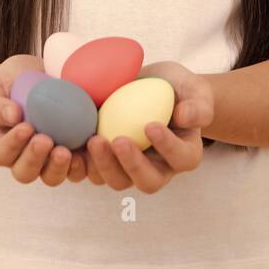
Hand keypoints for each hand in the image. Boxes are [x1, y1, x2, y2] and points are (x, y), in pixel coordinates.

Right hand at [0, 54, 93, 186]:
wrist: (35, 75)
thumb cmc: (9, 81)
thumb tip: (13, 115)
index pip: (0, 154)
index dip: (12, 145)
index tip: (26, 126)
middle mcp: (22, 158)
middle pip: (25, 173)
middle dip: (35, 160)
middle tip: (45, 140)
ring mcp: (48, 160)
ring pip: (52, 177)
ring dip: (59, 167)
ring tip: (66, 151)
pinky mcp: (72, 155)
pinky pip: (79, 169)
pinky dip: (85, 163)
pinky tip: (89, 147)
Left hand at [83, 60, 214, 193]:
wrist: (151, 87)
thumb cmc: (178, 88)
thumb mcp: (195, 88)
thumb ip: (198, 103)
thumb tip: (185, 117)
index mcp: (184, 153)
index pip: (181, 158)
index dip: (167, 147)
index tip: (151, 125)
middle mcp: (159, 167)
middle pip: (148, 181)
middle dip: (132, 165)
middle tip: (118, 141)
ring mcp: (130, 168)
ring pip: (117, 181)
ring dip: (104, 166)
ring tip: (94, 140)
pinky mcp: (106, 160)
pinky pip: (92, 172)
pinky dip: (81, 164)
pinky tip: (71, 148)